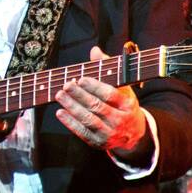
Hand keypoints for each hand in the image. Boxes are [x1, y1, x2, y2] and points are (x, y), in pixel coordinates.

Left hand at [55, 45, 150, 163]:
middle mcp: (121, 121)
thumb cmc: (122, 104)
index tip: (81, 79)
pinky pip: (82, 133)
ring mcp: (110, 134)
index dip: (94, 87)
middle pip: (97, 107)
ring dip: (71, 107)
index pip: (110, 95)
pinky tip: (60, 112)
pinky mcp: (99, 143)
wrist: (132, 134)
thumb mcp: (122, 87)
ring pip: (88, 120)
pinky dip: (70, 123)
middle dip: (79, 95)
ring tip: (59, 95)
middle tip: (66, 85)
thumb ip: (108, 68)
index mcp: (128, 105)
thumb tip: (95, 50)